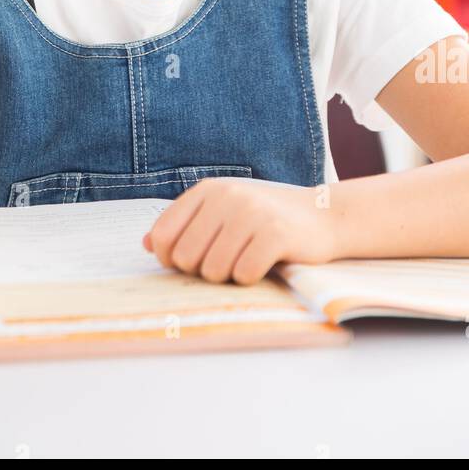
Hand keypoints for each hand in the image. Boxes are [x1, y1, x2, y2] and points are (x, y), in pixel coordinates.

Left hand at [141, 177, 337, 284]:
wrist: (322, 215)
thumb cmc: (265, 218)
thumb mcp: (223, 211)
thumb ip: (186, 225)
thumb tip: (146, 244)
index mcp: (208, 190)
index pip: (162, 236)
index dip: (170, 259)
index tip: (189, 262)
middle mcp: (227, 197)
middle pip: (186, 257)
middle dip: (201, 271)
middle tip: (225, 262)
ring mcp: (251, 213)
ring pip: (213, 270)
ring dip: (227, 277)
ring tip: (245, 260)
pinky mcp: (275, 234)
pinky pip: (243, 274)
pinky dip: (250, 278)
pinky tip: (262, 264)